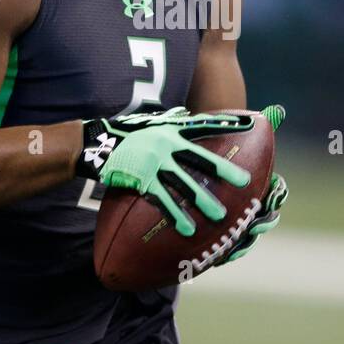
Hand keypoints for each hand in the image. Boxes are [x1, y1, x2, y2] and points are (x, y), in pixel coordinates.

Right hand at [76, 106, 254, 234]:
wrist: (95, 142)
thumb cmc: (127, 133)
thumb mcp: (151, 122)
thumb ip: (171, 122)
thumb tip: (189, 114)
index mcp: (171, 129)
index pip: (203, 126)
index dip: (225, 124)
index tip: (248, 124)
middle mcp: (166, 144)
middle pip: (200, 159)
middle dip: (223, 170)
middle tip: (244, 182)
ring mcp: (154, 162)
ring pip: (184, 184)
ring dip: (203, 200)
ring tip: (220, 216)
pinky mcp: (142, 178)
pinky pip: (162, 199)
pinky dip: (175, 214)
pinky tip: (187, 229)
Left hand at [217, 104, 287, 265]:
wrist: (206, 169)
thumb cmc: (226, 152)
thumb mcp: (239, 137)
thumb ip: (258, 124)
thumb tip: (278, 109)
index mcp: (263, 186)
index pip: (277, 193)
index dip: (276, 198)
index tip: (270, 199)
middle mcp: (255, 207)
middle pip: (263, 220)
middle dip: (259, 227)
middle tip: (252, 227)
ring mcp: (239, 222)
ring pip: (246, 238)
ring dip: (241, 245)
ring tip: (232, 249)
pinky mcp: (223, 234)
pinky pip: (227, 248)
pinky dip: (223, 254)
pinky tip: (215, 258)